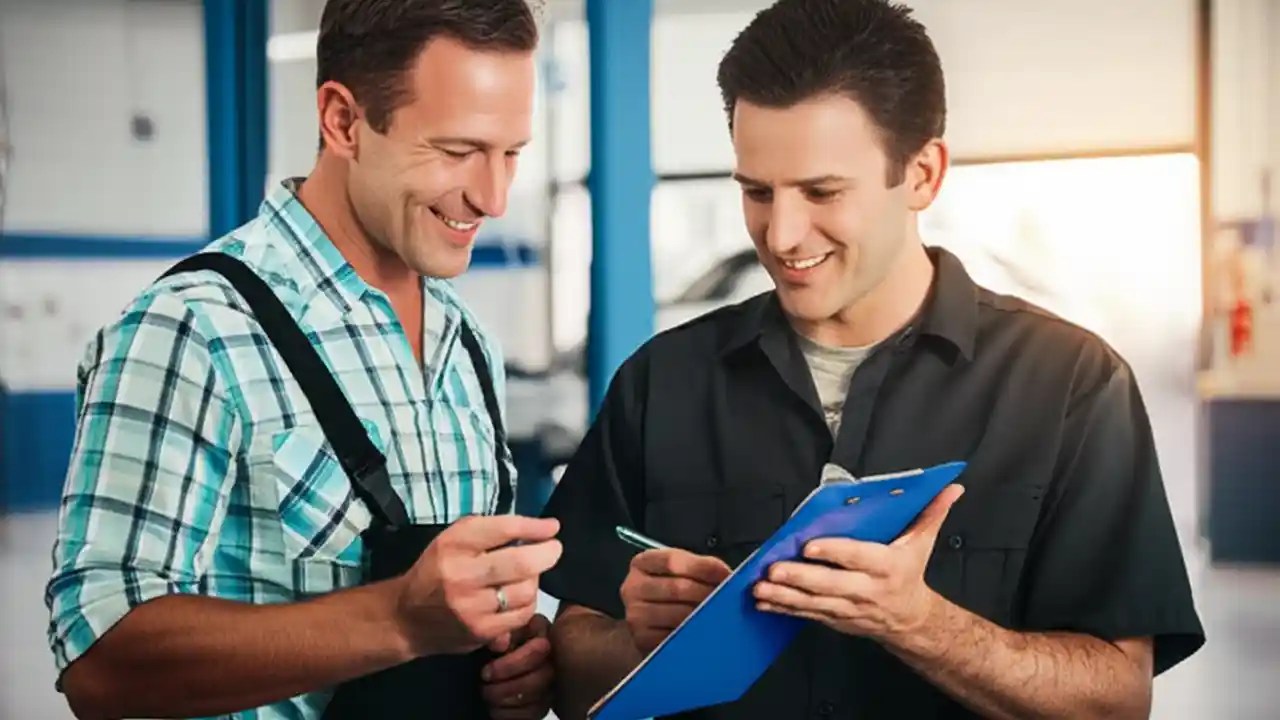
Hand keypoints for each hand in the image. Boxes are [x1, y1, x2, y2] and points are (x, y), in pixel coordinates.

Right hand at [394, 515, 561, 656]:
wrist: (406, 618)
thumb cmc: (436, 570)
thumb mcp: (452, 539)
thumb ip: (488, 531)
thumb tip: (535, 530)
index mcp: (454, 545)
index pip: (503, 530)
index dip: (534, 527)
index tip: (552, 527)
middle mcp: (461, 575)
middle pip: (520, 563)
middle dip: (546, 554)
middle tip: (554, 549)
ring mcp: (471, 607)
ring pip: (525, 591)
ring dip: (535, 580)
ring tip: (529, 575)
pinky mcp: (480, 631)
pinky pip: (521, 615)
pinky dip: (528, 604)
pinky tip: (520, 597)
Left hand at [480, 614, 552, 719]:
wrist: (490, 657)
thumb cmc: (492, 640)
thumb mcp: (491, 628)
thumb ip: (497, 632)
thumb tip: (500, 643)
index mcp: (542, 630)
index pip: (540, 649)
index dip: (511, 665)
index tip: (486, 672)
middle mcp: (554, 654)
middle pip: (543, 677)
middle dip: (508, 687)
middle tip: (484, 688)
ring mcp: (553, 679)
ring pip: (541, 698)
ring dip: (509, 701)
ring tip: (489, 697)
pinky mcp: (546, 699)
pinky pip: (537, 713)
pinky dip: (513, 714)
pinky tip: (496, 709)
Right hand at [620, 548, 731, 653]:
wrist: (647, 624)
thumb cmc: (669, 594)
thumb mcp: (680, 572)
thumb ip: (700, 568)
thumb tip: (728, 576)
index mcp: (642, 563)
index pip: (672, 561)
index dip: (703, 567)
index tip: (726, 574)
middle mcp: (632, 587)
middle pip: (678, 588)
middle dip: (709, 593)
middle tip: (729, 598)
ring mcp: (635, 615)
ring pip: (680, 614)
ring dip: (705, 615)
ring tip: (721, 614)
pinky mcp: (642, 639)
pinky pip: (676, 635)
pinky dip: (695, 632)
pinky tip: (706, 630)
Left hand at [753, 484, 964, 643]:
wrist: (910, 620)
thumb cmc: (908, 575)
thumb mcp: (922, 543)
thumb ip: (931, 513)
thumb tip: (951, 488)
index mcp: (885, 567)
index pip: (857, 557)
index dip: (833, 553)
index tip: (810, 546)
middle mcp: (864, 589)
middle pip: (829, 584)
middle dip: (800, 578)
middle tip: (775, 569)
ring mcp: (847, 607)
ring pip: (812, 602)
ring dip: (784, 596)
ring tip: (761, 587)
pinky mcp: (833, 617)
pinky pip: (806, 614)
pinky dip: (783, 609)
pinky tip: (763, 602)